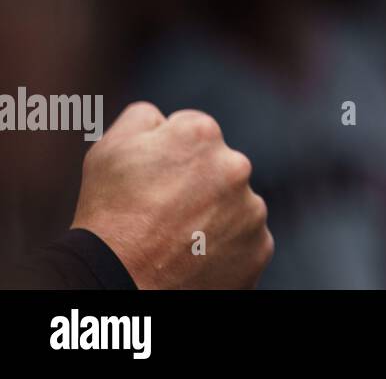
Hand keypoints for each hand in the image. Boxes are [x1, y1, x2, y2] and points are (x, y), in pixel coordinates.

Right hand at [71, 102, 272, 288]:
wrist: (117, 284)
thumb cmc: (108, 215)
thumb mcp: (110, 148)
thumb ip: (145, 117)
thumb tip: (166, 118)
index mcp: (202, 133)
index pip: (194, 133)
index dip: (169, 156)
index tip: (153, 180)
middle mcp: (236, 166)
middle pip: (218, 169)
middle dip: (197, 185)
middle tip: (162, 213)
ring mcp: (252, 210)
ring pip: (235, 205)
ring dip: (213, 217)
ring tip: (175, 240)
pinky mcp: (260, 247)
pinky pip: (245, 241)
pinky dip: (225, 249)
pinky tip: (194, 259)